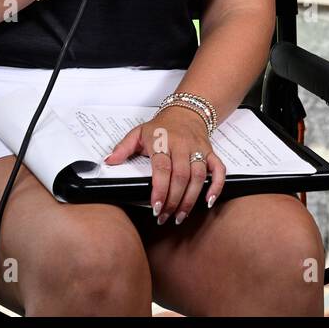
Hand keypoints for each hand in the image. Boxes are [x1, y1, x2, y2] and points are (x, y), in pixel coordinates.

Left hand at [105, 106, 226, 225]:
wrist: (187, 111)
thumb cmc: (162, 126)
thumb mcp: (138, 132)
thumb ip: (123, 147)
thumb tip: (110, 161)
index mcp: (163, 141)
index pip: (163, 168)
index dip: (160, 189)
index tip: (156, 206)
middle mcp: (182, 146)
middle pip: (181, 176)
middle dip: (173, 200)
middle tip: (165, 216)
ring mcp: (199, 149)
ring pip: (199, 176)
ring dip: (191, 199)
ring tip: (180, 215)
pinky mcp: (211, 153)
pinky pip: (219, 170)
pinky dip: (216, 186)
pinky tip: (208, 201)